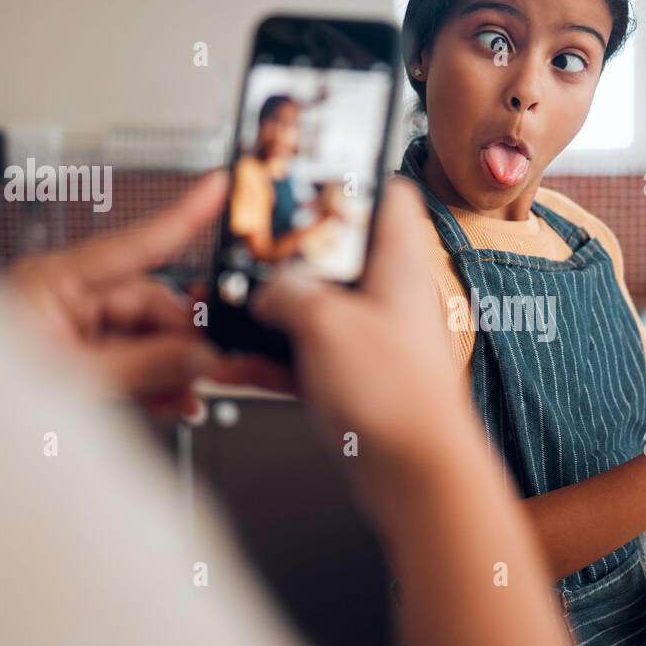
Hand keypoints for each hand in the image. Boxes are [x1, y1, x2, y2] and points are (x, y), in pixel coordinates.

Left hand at [5, 170, 262, 416]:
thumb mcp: (78, 381)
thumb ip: (146, 366)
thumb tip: (200, 355)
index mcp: (53, 281)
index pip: (133, 244)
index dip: (181, 216)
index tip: (216, 191)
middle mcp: (63, 296)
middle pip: (147, 302)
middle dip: (183, 339)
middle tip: (207, 370)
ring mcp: (69, 326)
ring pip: (143, 335)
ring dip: (172, 367)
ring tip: (187, 399)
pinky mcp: (74, 354)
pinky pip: (129, 358)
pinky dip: (154, 380)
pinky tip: (170, 401)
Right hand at [250, 177, 471, 467]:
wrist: (416, 473)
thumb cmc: (398, 396)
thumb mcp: (326, 324)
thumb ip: (288, 294)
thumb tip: (267, 289)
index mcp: (399, 263)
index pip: (390, 195)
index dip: (353, 177)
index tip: (312, 173)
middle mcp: (390, 296)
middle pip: (336, 255)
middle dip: (286, 256)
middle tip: (247, 253)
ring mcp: (373, 338)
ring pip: (314, 309)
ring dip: (269, 314)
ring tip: (228, 315)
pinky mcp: (357, 378)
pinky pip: (306, 358)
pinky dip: (273, 360)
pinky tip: (237, 365)